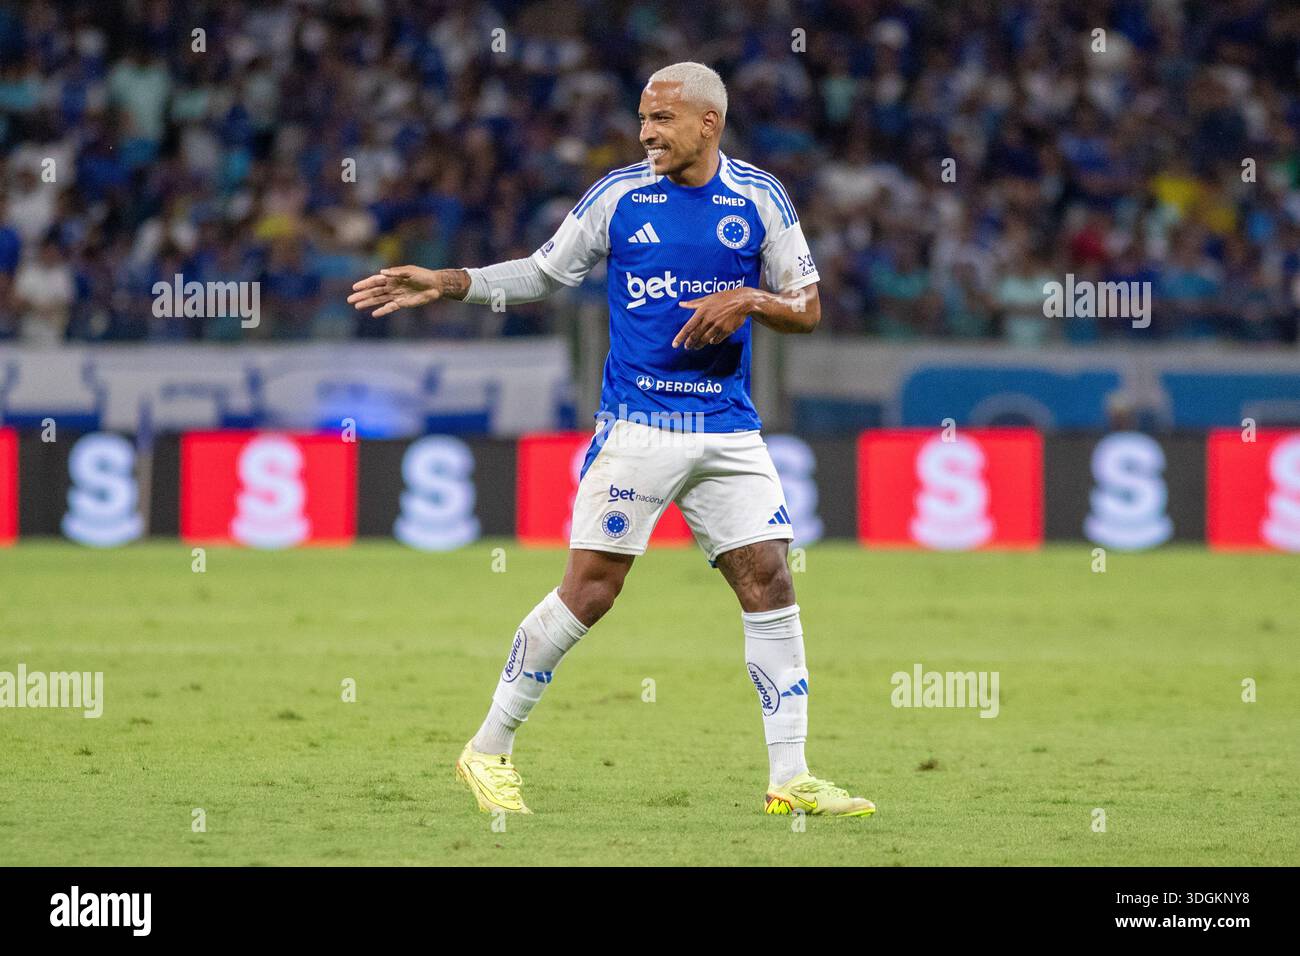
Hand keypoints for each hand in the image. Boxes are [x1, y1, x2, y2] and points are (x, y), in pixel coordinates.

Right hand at [347, 266, 466, 317]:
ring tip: (357, 306)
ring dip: (368, 303)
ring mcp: (396, 295)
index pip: (375, 281)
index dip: (365, 284)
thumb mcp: (409, 271)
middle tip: (350, 300)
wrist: (435, 285)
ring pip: (379, 300)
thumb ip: (395, 272)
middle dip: (362, 295)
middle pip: (374, 292)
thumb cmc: (422, 275)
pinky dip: (382, 310)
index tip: (354, 287)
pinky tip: (373, 314)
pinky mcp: (402, 303)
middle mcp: (391, 286)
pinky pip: (389, 307)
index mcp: (392, 277)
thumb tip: (381, 273)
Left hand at [672, 287, 754, 348]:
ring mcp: (718, 326)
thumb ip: (694, 303)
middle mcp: (709, 320)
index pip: (688, 327)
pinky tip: (711, 341)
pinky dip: (712, 342)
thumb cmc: (725, 298)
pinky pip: (716, 340)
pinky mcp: (726, 331)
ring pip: (705, 340)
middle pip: (695, 336)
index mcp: (702, 311)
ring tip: (696, 347)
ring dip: (699, 345)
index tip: (674, 344)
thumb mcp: (708, 298)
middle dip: (689, 343)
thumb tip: (681, 304)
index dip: (680, 337)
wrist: (742, 301)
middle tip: (687, 347)